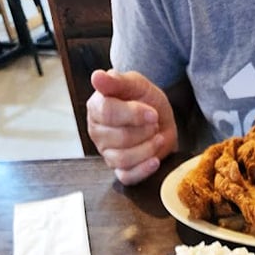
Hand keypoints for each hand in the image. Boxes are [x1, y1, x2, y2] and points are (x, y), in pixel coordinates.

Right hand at [86, 69, 178, 184]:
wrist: (159, 118)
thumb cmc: (144, 99)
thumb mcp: (135, 83)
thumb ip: (117, 81)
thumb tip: (97, 77)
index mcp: (96, 108)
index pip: (107, 113)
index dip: (133, 114)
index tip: (152, 113)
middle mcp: (97, 132)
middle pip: (119, 138)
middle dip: (144, 131)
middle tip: (155, 124)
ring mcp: (107, 153)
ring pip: (123, 159)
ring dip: (147, 149)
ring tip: (157, 137)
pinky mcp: (119, 170)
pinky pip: (127, 177)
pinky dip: (143, 170)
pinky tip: (155, 160)